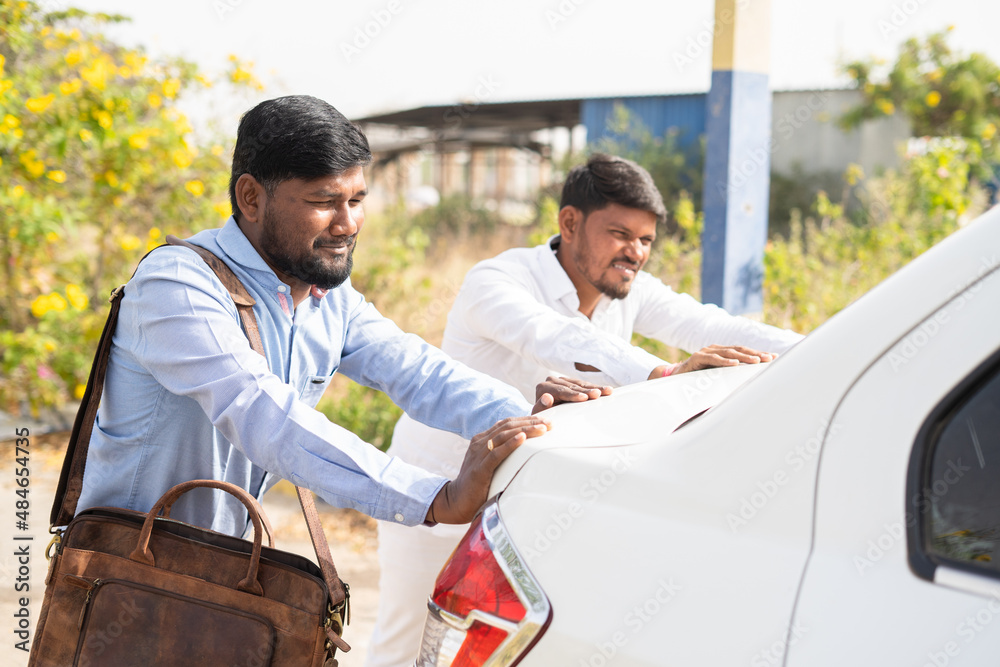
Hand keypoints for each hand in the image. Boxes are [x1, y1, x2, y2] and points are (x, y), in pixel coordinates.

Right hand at [426, 416, 550, 523]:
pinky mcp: (479, 469)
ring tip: (542, 428)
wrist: (456, 501)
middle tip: (549, 422)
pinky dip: (510, 444)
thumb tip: (526, 450)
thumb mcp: (490, 463)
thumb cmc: (477, 484)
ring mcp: (478, 454)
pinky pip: (496, 453)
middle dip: (530, 422)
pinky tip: (522, 439)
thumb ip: (502, 454)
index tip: (545, 420)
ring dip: (525, 430)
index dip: (526, 419)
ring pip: (504, 436)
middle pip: (507, 426)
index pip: (507, 423)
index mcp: (483, 439)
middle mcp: (480, 443)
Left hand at [532, 375, 611, 413]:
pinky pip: (584, 384)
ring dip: (595, 388)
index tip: (585, 398)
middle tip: (599, 394)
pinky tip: (606, 390)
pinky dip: (595, 388)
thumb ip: (542, 407)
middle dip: (587, 391)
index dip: (573, 395)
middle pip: (572, 387)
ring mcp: (561, 380)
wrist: (546, 415)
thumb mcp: (542, 415)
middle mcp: (551, 381)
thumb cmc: (544, 417)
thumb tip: (547, 398)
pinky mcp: (570, 381)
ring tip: (607, 391)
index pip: (561, 391)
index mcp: (543, 388)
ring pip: (580, 384)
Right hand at [664, 345, 776, 376]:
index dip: (758, 353)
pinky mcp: (696, 358)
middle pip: (739, 350)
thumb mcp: (717, 377)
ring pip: (728, 353)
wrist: (674, 378)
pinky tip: (735, 364)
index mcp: (722, 352)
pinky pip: (712, 359)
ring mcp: (705, 352)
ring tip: (756, 361)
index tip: (773, 358)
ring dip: (744, 357)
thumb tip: (753, 382)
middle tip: (769, 359)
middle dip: (755, 354)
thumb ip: (731, 375)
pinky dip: (724, 361)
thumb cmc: (697, 379)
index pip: (743, 351)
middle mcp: (715, 349)